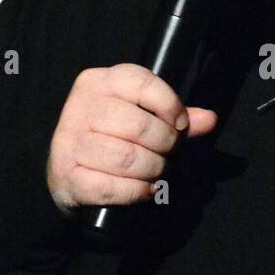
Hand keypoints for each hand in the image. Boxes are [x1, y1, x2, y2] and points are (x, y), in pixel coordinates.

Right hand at [46, 63, 217, 213]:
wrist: (69, 173)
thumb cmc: (113, 138)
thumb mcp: (141, 117)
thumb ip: (174, 117)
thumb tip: (209, 119)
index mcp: (98, 82)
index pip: (141, 83)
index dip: (169, 105)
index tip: (180, 124)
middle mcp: (80, 107)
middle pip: (138, 124)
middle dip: (165, 144)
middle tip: (169, 153)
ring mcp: (68, 142)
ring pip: (126, 158)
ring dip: (153, 170)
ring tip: (157, 171)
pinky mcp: (66, 175)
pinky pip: (112, 187)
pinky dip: (137, 191)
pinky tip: (144, 189)